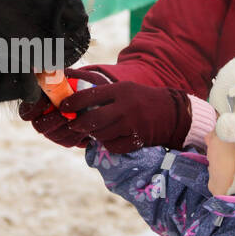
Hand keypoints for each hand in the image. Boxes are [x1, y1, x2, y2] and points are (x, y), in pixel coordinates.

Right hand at [17, 67, 109, 147]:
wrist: (94, 97)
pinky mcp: (65, 140)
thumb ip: (57, 76)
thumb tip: (48, 72)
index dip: (34, 107)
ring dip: (69, 125)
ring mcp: (52, 131)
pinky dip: (79, 133)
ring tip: (81, 114)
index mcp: (36, 104)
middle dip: (55, 119)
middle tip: (67, 112)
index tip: (47, 100)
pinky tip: (86, 121)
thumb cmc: (78, 83)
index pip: (26, 111)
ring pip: (55, 135)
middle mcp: (40, 120)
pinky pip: (69, 141)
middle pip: (39, 126)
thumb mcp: (68, 76)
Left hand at [54, 81, 190, 152]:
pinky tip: (111, 138)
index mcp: (120, 90)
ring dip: (94, 134)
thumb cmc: (141, 99)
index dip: (73, 103)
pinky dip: (108, 144)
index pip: (90, 96)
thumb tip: (74, 99)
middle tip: (73, 125)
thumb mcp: (124, 89)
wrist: (171, 113)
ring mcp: (131, 124)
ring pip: (101, 134)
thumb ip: (103, 94)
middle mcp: (125, 107)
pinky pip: (112, 146)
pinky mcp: (136, 140)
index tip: (63, 107)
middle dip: (78, 124)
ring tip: (95, 130)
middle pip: (92, 119)